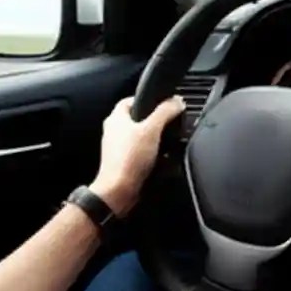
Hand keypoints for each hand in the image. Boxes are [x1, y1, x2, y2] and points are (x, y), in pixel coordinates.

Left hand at [90, 96, 185, 215]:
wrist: (119, 190)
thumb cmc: (129, 159)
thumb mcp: (152, 129)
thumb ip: (165, 112)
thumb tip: (177, 101)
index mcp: (116, 118)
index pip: (130, 100)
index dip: (147, 99)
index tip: (162, 103)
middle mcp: (114, 131)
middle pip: (137, 120)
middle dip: (154, 122)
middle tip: (167, 124)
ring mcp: (117, 148)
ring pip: (140, 138)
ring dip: (154, 140)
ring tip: (166, 143)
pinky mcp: (123, 163)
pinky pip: (140, 154)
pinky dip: (151, 155)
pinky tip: (161, 160)